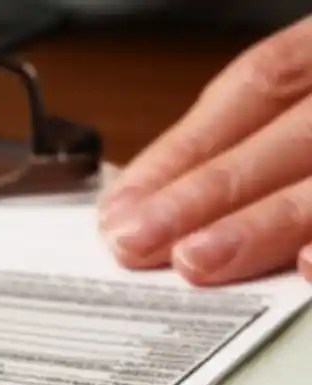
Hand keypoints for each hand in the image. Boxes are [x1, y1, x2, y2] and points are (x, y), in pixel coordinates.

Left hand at [97, 17, 311, 285]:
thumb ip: (255, 127)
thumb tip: (146, 197)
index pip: (255, 86)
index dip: (181, 149)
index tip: (119, 207)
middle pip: (287, 134)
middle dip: (204, 194)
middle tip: (135, 242)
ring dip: (261, 223)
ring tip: (195, 261)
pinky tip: (306, 269)